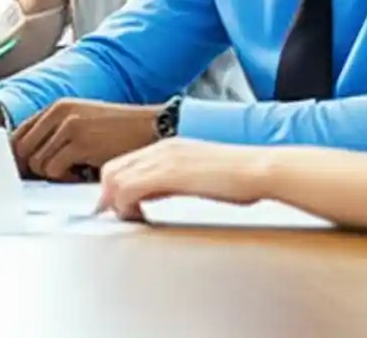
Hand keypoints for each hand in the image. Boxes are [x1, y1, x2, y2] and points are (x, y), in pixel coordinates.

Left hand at [11, 98, 159, 180]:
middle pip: (22, 150)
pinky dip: (65, 178)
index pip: (18, 133)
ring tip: (74, 172)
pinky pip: (54, 170)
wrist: (150, 128)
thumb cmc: (119, 131)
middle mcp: (60, 112)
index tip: (31, 170)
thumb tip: (28, 159)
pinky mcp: (80, 143)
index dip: (20, 156)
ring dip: (53, 174)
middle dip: (34, 167)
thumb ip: (56, 133)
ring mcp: (69, 126)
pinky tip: (81, 174)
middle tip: (55, 173)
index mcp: (58, 106)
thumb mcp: (82, 121)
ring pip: (37, 163)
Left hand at [97, 138, 272, 220]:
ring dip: (115, 203)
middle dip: (108, 196)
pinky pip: (128, 188)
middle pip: (112, 170)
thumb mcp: (197, 174)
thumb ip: (172, 179)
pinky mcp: (167, 173)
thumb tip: (154, 192)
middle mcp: (160, 149)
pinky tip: (139, 217)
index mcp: (168, 147)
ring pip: (114, 179)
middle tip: (118, 217)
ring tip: (131, 219)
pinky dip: (125, 206)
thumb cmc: (239, 177)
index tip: (116, 207)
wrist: (259, 169)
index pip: (124, 163)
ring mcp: (162, 159)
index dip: (113, 188)